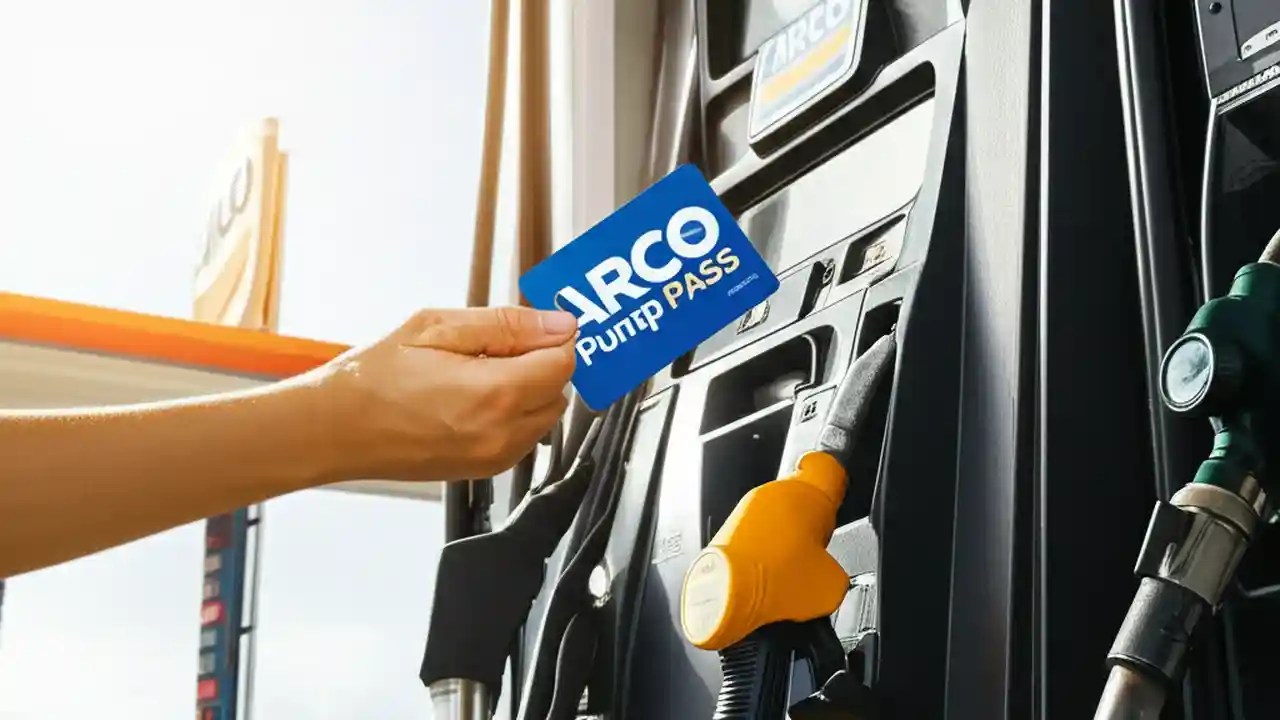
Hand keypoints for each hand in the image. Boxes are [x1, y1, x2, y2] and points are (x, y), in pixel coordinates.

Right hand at [310, 306, 577, 482]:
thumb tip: (558, 323)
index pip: (563, 362)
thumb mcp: (437, 328)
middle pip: (559, 391)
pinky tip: (475, 395)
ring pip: (545, 415)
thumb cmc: (372, 378)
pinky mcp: (484, 469)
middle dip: (542, 362)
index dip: (553, 337)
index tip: (535, 324)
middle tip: (498, 344)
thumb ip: (506, 325)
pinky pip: (524, 436)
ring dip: (530, 388)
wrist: (334, 430)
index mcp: (494, 394)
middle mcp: (501, 433)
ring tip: (481, 369)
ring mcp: (494, 457)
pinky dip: (514, 412)